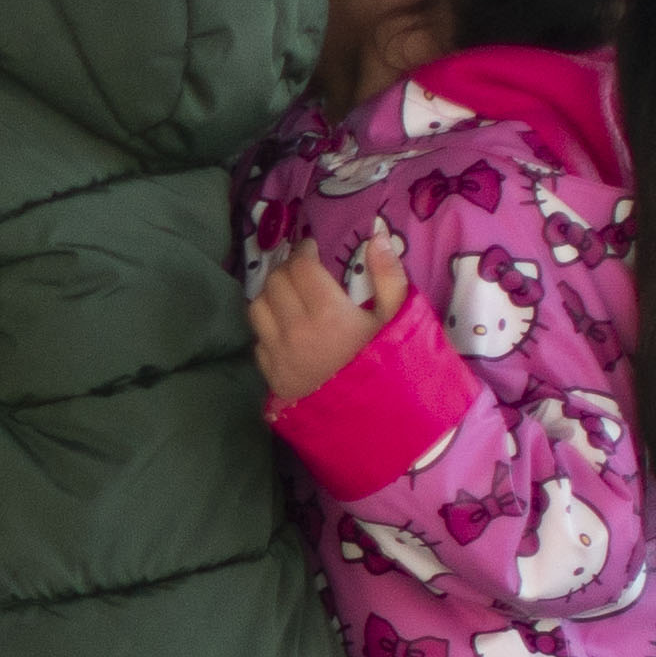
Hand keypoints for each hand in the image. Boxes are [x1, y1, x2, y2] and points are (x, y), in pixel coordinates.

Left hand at [250, 227, 409, 402]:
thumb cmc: (390, 364)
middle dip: (287, 269)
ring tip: (290, 296)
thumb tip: (378, 236)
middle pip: (274, 282)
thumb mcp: (398, 319)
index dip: (303, 251)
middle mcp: (296, 332)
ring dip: (271, 295)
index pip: (299, 267)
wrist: (377, 421)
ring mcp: (280, 356)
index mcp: (328, 314)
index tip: (311, 249)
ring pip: (257, 308)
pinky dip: (268, 329)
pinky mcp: (272, 376)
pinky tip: (287, 329)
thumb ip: (388, 275)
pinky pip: (258, 340)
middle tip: (302, 270)